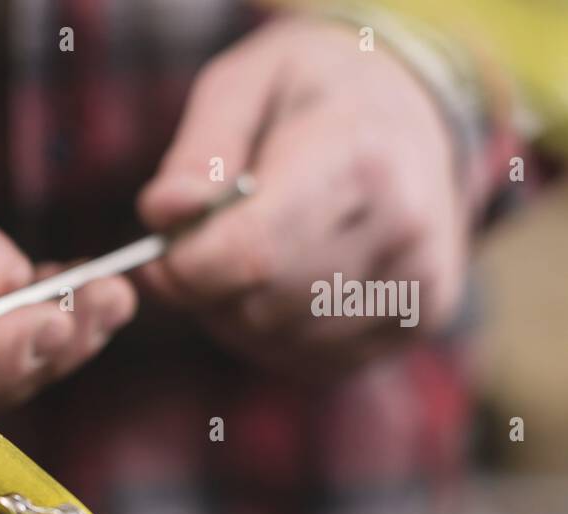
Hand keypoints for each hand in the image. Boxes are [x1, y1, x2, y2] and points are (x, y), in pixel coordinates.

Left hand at [138, 18, 467, 373]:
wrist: (417, 108)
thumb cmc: (310, 93)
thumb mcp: (244, 85)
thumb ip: (197, 154)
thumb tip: (163, 215)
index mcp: (358, 158)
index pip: (249, 254)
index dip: (184, 265)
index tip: (164, 249)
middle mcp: (402, 228)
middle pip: (257, 305)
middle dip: (207, 288)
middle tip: (205, 244)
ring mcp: (417, 282)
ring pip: (277, 340)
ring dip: (237, 312)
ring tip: (252, 252)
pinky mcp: (416, 322)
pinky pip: (310, 360)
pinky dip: (275, 334)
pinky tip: (285, 280)